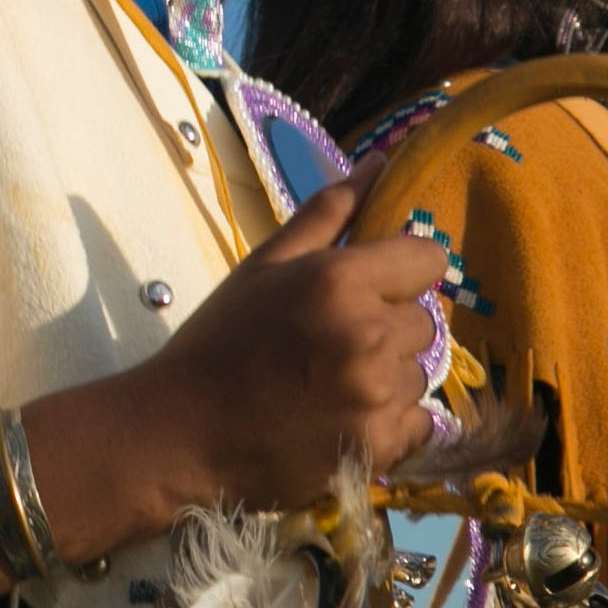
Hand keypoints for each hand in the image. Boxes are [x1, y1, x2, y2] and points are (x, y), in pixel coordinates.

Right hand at [103, 170, 444, 512]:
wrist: (179, 431)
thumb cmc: (218, 341)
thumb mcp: (264, 265)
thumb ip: (329, 211)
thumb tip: (381, 161)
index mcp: (339, 280)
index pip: (428, 260)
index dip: (401, 274)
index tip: (368, 291)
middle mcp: (366, 334)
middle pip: (425, 322)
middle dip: (387, 329)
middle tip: (331, 347)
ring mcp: (375, 395)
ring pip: (419, 376)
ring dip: (387, 379)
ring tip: (329, 387)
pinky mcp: (378, 447)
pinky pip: (420, 425)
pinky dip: (390, 425)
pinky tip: (341, 420)